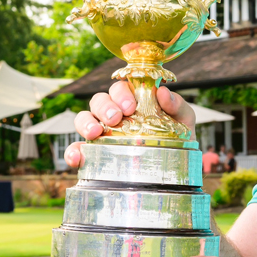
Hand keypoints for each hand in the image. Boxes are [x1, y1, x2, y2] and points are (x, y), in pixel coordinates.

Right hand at [64, 82, 195, 167]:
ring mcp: (101, 133)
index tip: (130, 106)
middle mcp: (113, 113)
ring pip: (83, 119)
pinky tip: (77, 159)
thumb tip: (163, 93)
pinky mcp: (93, 154)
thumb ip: (177, 105)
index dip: (121, 93)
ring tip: (95, 133)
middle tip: (116, 118)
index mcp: (132, 101)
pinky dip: (73, 152)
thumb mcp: (183, 120)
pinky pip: (77, 149)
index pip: (119, 89)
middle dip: (104, 106)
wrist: (177, 168)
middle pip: (99, 100)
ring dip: (85, 123)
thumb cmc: (178, 137)